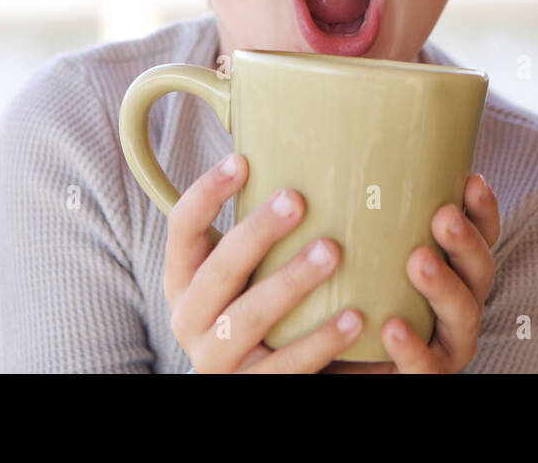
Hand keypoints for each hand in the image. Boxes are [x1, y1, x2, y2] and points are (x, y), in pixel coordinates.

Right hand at [164, 153, 363, 371]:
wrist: (258, 378)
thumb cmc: (258, 306)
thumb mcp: (242, 273)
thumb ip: (254, 231)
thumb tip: (291, 150)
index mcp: (183, 280)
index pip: (181, 229)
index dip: (206, 193)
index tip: (241, 159)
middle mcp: (189, 319)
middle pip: (218, 271)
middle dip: (256, 233)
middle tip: (296, 200)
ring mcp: (216, 359)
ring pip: (248, 318)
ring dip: (291, 281)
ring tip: (331, 252)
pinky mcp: (250, 388)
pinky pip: (286, 365)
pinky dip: (321, 341)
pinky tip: (356, 317)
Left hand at [320, 173, 499, 372]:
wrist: (332, 359)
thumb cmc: (346, 290)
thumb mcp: (357, 246)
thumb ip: (359, 209)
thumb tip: (324, 148)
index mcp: (454, 266)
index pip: (482, 234)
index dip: (484, 209)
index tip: (472, 180)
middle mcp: (459, 302)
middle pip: (480, 271)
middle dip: (466, 242)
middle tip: (444, 216)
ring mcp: (445, 343)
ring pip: (463, 316)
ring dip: (444, 287)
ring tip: (418, 261)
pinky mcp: (424, 374)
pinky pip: (426, 367)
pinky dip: (413, 348)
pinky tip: (393, 327)